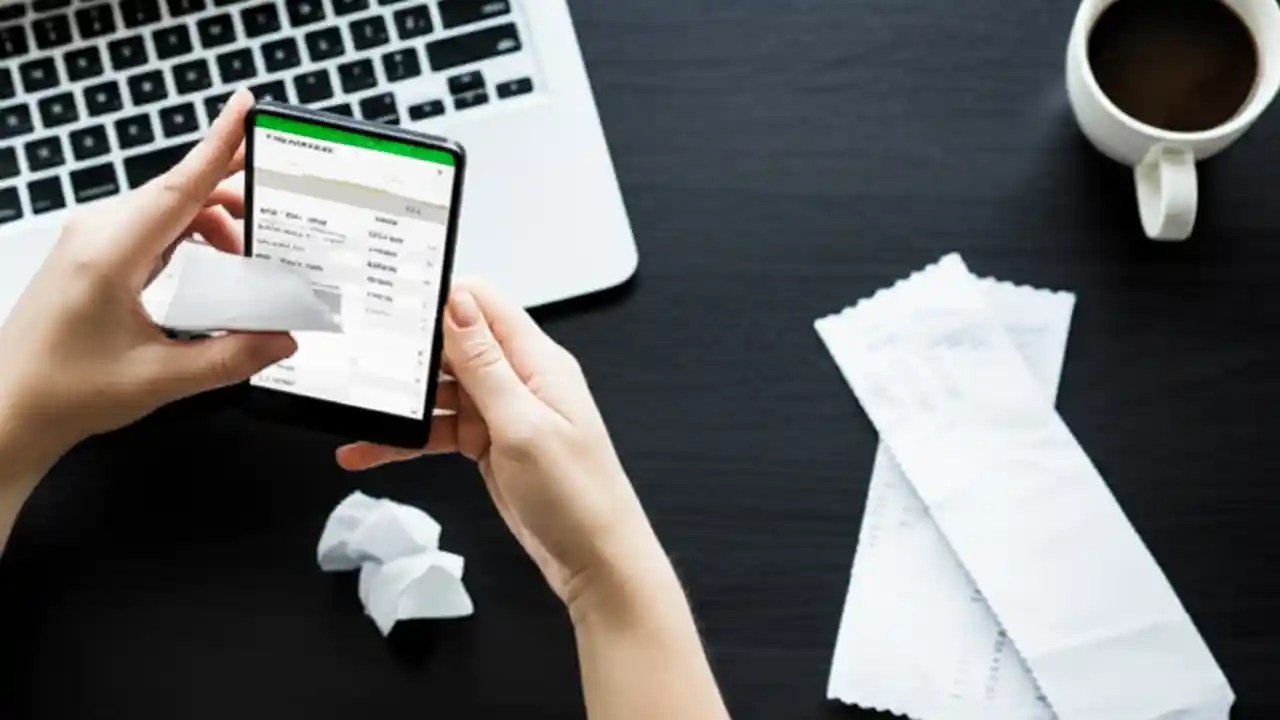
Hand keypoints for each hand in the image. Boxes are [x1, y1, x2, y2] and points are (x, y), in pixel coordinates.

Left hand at [0, 88, 294, 458]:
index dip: (218, 144)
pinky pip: (150, 226)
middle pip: (179, 193)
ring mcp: (89, 241)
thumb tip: (284, 339)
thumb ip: (231, 357)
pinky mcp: (90, 254)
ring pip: (166, 209)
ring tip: (244, 262)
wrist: (9, 409)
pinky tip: (209, 266)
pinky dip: (188, 236)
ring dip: (210, 224)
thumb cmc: (68, 391)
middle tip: (277, 217)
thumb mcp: (161, 379)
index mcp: (110, 255)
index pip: (178, 187)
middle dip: (232, 199)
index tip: (245, 105)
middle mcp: (97, 234)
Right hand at [336, 282, 661, 604]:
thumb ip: (487, 365)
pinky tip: (370, 449)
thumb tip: (459, 304)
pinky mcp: (490, 444)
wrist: (596, 560)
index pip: (484, 304)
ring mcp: (503, 413)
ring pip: (441, 392)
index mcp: (538, 362)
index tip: (393, 304)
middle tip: (361, 359)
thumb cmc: (579, 496)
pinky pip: (440, 431)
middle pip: (456, 346)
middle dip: (410, 351)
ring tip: (357, 411)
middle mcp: (521, 380)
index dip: (440, 297)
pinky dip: (407, 440)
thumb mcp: (524, 425)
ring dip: (401, 403)